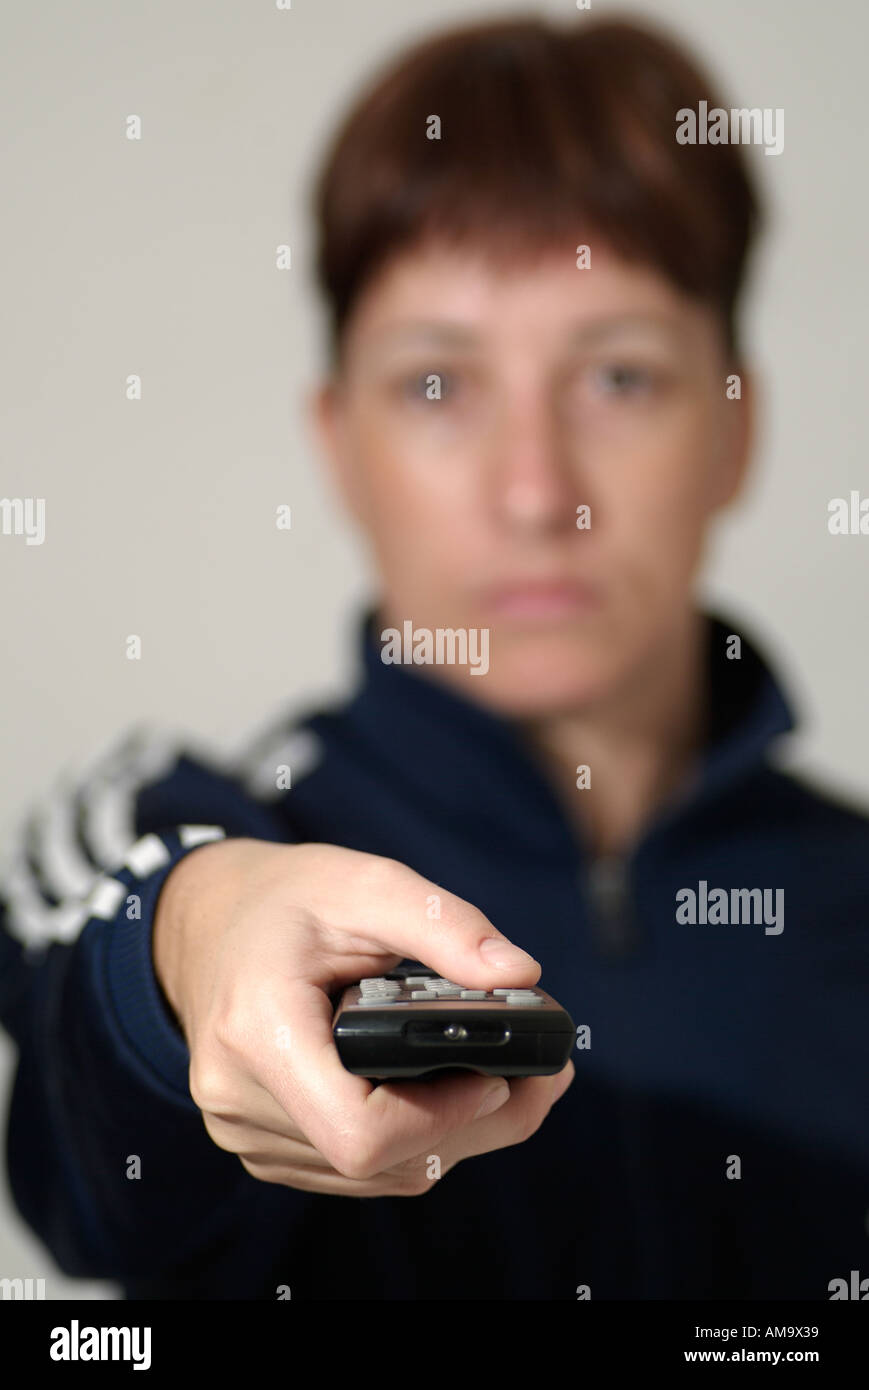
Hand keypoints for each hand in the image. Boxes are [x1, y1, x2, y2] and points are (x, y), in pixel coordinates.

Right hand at [153, 838, 573, 1195]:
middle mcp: (240, 1098)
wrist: (210, 923)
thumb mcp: (365, 882)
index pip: (357, 1131)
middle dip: (476, 1124)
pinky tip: (454, 1093)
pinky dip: (418, 1140)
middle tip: (545, 1074)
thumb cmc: (288, 899)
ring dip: (455, 1136)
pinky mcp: (266, 1146)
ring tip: (512, 1078)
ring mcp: (247, 1132)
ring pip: (379, 1175)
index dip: (441, 1118)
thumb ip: (444, 924)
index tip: (498, 1075)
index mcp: (258, 1030)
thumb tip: (520, 973)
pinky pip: (359, 1169)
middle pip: (380, 1161)